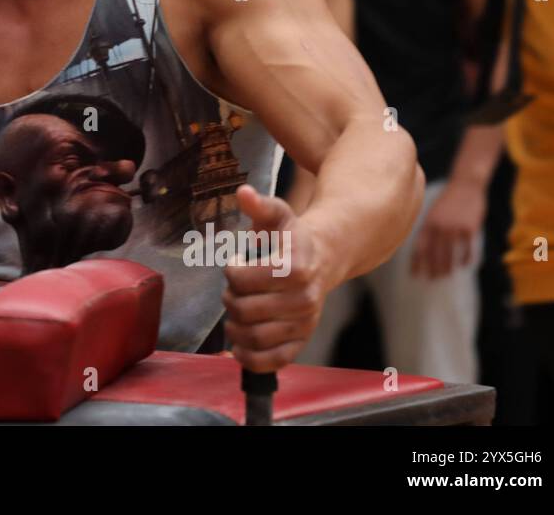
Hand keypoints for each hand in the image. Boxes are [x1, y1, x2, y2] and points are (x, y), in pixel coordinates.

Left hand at [222, 185, 330, 372]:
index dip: (231, 271)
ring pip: (254, 337)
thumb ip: (259, 204)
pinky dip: (250, 358)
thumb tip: (244, 193)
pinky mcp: (302, 341)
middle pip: (244, 310)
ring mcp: (304, 323)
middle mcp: (303, 299)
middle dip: (229, 299)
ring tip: (234, 314)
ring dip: (233, 328)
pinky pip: (272, 361)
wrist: (324, 258)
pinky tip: (239, 345)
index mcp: (294, 267)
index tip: (236, 264)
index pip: (242, 279)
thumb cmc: (291, 237)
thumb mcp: (277, 215)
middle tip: (232, 290)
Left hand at [410, 176, 484, 278]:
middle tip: (432, 279)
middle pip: (434, 253)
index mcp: (428, 222)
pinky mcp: (470, 228)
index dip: (417, 262)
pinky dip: (465, 258)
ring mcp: (455, 228)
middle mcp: (439, 226)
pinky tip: (464, 265)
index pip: (420, 247)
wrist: (466, 185)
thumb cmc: (448, 200)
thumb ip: (429, 228)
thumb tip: (423, 247)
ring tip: (444, 275)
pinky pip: (467, 248)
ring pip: (449, 253)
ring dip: (447, 266)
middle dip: (432, 268)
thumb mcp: (433, 212)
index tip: (415, 274)